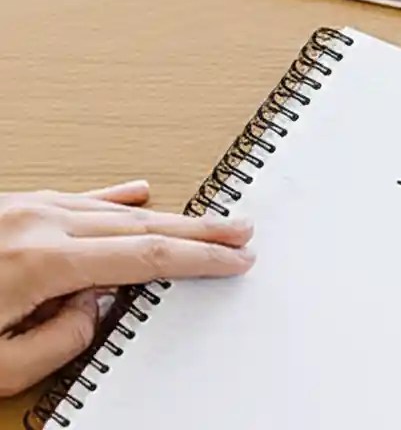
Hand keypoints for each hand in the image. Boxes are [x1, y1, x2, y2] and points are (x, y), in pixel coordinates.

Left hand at [0, 181, 254, 396]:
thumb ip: (61, 343)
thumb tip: (96, 309)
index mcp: (40, 261)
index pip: (145, 256)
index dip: (199, 258)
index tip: (233, 259)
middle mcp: (37, 224)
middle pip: (140, 225)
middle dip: (199, 231)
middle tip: (240, 231)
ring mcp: (23, 210)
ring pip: (110, 210)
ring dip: (164, 216)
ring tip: (202, 222)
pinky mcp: (9, 207)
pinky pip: (73, 197)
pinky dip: (112, 198)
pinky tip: (136, 194)